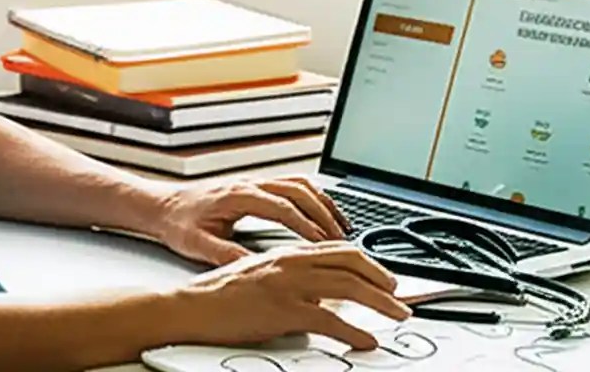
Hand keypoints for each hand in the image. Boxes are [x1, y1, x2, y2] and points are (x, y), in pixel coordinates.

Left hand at [154, 176, 350, 266]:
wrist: (161, 205)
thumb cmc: (177, 223)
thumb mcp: (198, 245)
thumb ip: (227, 255)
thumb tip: (256, 268)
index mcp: (237, 197)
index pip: (281, 208)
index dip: (306, 226)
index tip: (325, 243)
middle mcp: (249, 184)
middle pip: (299, 192)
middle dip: (324, 215)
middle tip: (343, 239)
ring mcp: (254, 181)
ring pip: (300, 184)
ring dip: (324, 203)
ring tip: (343, 227)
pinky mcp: (256, 185)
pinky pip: (293, 184)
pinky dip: (314, 197)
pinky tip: (324, 213)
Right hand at [174, 241, 410, 349]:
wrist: (190, 306)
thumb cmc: (220, 294)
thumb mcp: (262, 275)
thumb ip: (293, 279)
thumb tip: (323, 296)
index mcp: (286, 252)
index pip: (338, 248)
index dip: (368, 261)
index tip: (385, 276)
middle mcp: (290, 261)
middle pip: (350, 261)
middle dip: (381, 278)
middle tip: (399, 295)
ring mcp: (287, 284)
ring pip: (347, 286)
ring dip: (379, 301)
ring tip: (396, 315)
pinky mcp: (281, 309)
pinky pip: (329, 320)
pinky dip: (353, 331)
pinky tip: (365, 340)